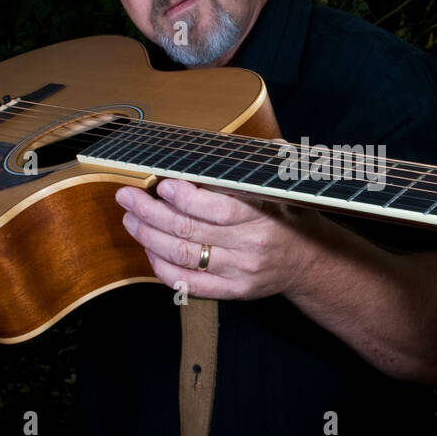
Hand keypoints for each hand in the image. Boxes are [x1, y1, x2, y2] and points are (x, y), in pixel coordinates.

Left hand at [115, 177, 323, 299]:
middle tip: (127, 196)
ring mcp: (240, 271)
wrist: (309, 262)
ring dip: (148, 236)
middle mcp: (251, 245)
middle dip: (150, 212)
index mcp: (264, 214)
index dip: (185, 197)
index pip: (219, 208)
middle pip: (190, 231)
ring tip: (131, 218)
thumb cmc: (290, 216)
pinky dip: (162, 267)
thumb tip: (226, 144)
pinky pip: (189, 284)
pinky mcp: (232, 291)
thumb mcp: (283, 186)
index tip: (162, 182)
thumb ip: (258, 164)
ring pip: (183, 256)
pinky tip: (149, 250)